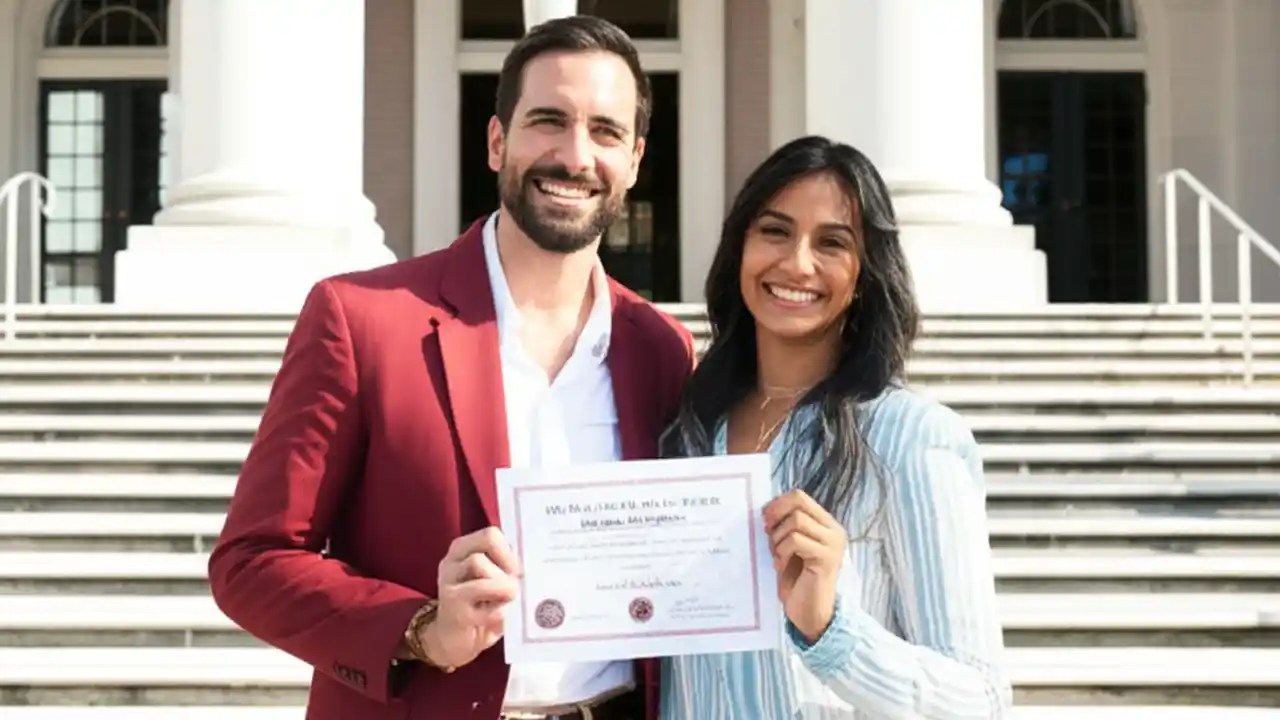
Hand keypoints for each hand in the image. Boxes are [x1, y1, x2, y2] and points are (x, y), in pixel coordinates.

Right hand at [425, 527, 521, 668]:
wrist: (454, 642)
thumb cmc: (480, 607)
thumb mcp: (492, 581)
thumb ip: (506, 568)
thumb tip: (534, 563)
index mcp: (462, 550)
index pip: (490, 534)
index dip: (509, 549)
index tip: (518, 569)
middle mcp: (451, 563)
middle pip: (485, 547)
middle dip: (506, 565)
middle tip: (515, 585)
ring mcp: (448, 586)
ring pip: (479, 565)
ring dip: (502, 584)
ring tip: (508, 600)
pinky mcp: (453, 609)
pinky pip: (481, 596)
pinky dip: (497, 607)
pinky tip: (499, 616)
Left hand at [763, 490, 845, 643]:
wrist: (809, 614)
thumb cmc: (796, 582)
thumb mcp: (789, 548)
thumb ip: (784, 527)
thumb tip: (765, 509)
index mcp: (825, 525)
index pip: (799, 497)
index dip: (777, 503)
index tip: (764, 519)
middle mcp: (833, 531)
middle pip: (798, 503)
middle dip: (776, 516)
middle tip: (767, 533)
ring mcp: (833, 543)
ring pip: (796, 521)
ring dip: (778, 538)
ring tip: (777, 556)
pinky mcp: (827, 558)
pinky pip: (796, 540)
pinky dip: (782, 551)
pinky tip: (781, 565)